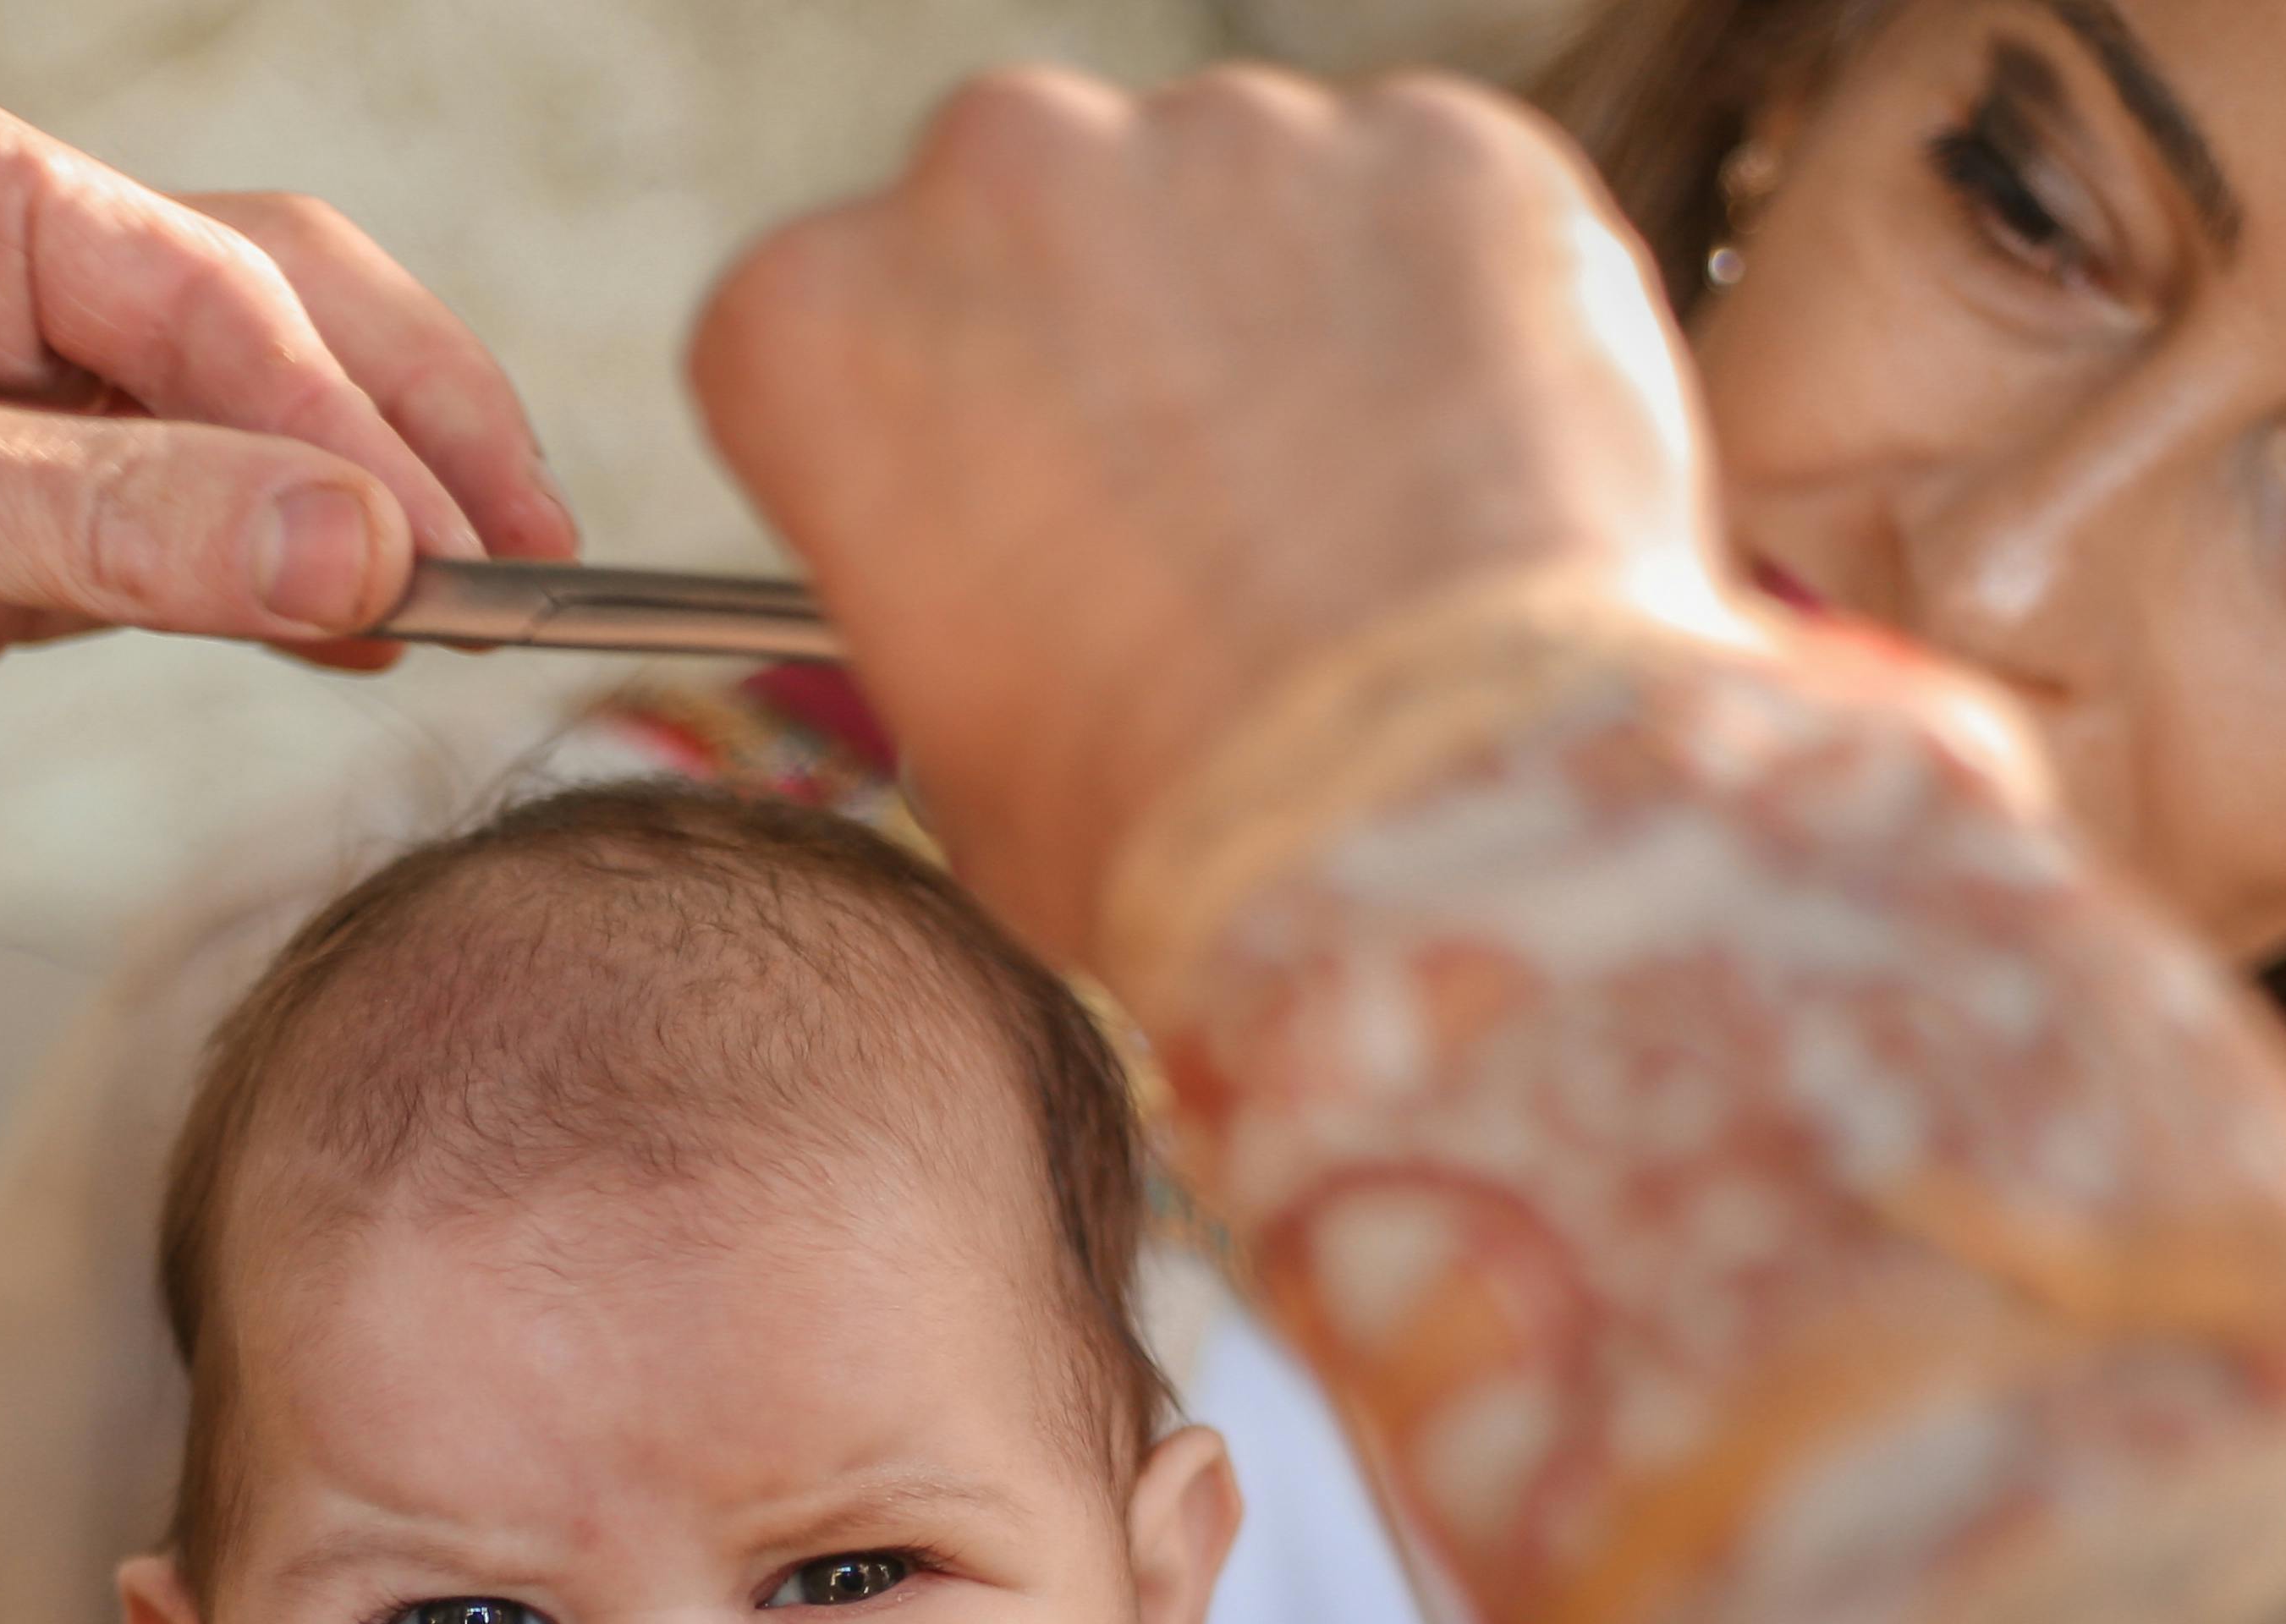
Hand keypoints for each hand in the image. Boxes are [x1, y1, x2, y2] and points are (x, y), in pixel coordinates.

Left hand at [0, 91, 579, 796]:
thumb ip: (106, 518)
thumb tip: (356, 547)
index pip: (209, 280)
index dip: (351, 414)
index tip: (453, 546)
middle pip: (267, 313)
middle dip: (403, 425)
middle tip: (527, 560)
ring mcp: (1, 407)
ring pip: (247, 428)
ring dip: (363, 508)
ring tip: (471, 607)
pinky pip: (189, 537)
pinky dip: (285, 582)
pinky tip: (358, 632)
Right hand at [688, 65, 1741, 959]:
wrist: (1417, 826)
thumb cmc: (1157, 827)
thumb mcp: (956, 738)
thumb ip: (952, 587)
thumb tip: (1026, 583)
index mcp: (818, 325)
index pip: (834, 328)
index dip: (927, 431)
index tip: (997, 514)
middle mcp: (998, 171)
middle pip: (1028, 221)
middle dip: (1098, 341)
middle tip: (1189, 517)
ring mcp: (1224, 136)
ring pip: (1233, 194)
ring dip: (1274, 315)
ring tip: (1347, 512)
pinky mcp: (1431, 145)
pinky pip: (1421, 199)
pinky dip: (1445, 303)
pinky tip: (1468, 463)